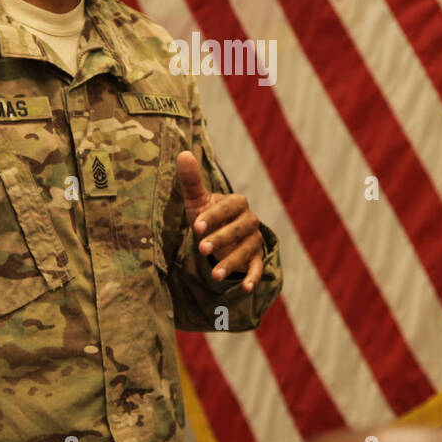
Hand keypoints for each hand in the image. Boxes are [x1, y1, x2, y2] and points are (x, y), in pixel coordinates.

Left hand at [176, 150, 263, 291]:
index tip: (196, 227)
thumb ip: (191, 180)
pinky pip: (258, 267)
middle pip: (238, 229)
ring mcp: (254, 240)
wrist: (219, 235)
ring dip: (232, 262)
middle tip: (201, 249)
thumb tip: (183, 153)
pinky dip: (254, 277)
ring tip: (215, 276)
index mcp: (237, 203)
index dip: (213, 216)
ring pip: (247, 250)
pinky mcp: (256, 258)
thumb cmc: (206, 216)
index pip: (228, 207)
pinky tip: (246, 289)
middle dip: (220, 239)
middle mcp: (250, 220)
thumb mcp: (197, 200)